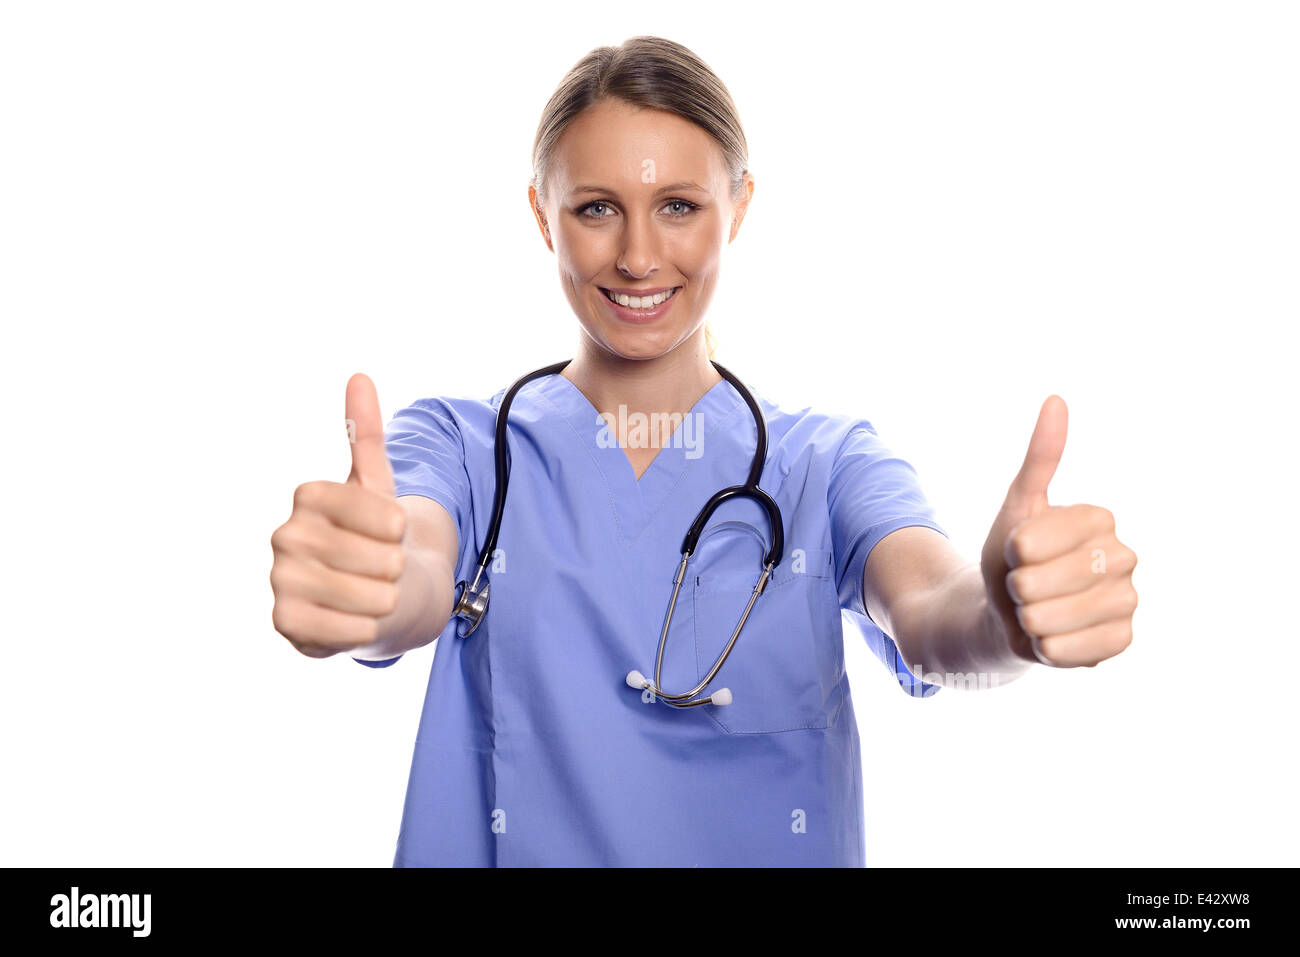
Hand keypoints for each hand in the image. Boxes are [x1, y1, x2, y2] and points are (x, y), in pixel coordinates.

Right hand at [270, 374, 406, 657]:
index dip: (401, 531)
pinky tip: (353, 619)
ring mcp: (281, 580)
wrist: (364, 596)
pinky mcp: (286, 623)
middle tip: (377, 569)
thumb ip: (366, 434)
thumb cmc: (373, 538)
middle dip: (394, 570)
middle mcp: (285, 535)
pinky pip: (354, 629)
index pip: (389, 517)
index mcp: (308, 496)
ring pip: (374, 597)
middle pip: (385, 559)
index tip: (387, 532)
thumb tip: (359, 376)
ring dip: (384, 600)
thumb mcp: (376, 486)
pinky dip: (366, 629)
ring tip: (368, 593)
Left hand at [979, 396, 1138, 667]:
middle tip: (1025, 586)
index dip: (1010, 552)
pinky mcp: (1122, 640)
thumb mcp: (1017, 507)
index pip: (1030, 542)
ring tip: (1036, 610)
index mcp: (1099, 519)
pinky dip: (1047, 649)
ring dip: (1028, 620)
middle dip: (1016, 588)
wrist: (1013, 614)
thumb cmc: (1013, 557)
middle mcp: (1125, 556)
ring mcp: (1128, 600)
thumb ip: (1040, 458)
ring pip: (1051, 619)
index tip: (1017, 552)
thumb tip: (1056, 400)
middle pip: (1039, 582)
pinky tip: (1051, 637)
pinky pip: (1070, 651)